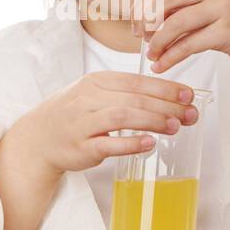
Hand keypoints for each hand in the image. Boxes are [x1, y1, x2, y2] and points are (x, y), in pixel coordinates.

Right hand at [10, 71, 200, 175]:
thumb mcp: (95, 93)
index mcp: (96, 81)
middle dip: (167, 106)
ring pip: (122, 117)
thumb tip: (169, 98)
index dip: (165, 88)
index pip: (136, 81)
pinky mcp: (81, 147)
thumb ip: (127, 93)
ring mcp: (83, 122)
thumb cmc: (74, 114)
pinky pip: (108, 144)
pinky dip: (131, 143)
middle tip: (190, 114)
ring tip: (175, 127)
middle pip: (134, 99)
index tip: (188, 95)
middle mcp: (88, 98)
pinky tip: (149, 144)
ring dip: (152, 121)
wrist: (39, 137)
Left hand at [130, 0, 229, 72]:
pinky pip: (189, 45)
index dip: (142, 5)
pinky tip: (163, 65)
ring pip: (174, 24)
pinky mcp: (227, 32)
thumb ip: (185, 4)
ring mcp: (222, 8)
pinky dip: (171, 57)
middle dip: (145, 22)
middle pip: (164, 0)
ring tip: (153, 55)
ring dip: (157, 43)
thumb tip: (145, 16)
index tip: (135, 23)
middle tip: (141, 38)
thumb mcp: (213, 1)